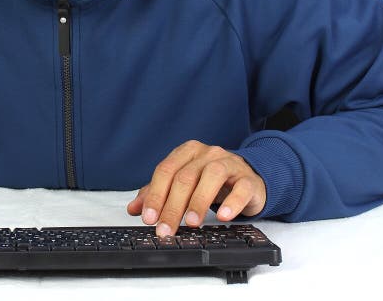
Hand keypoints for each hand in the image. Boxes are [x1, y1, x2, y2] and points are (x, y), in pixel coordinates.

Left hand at [126, 140, 265, 237]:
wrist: (248, 177)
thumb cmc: (211, 181)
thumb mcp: (184, 184)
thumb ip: (158, 193)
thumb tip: (134, 208)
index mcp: (187, 152)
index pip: (166, 170)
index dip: (155, 194)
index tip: (148, 217)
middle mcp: (207, 154)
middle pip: (186, 177)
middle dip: (173, 206)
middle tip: (166, 229)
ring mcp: (229, 163)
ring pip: (211, 176)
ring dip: (199, 201)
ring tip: (192, 223)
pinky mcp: (248, 179)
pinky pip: (241, 187)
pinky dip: (231, 202)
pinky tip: (223, 216)